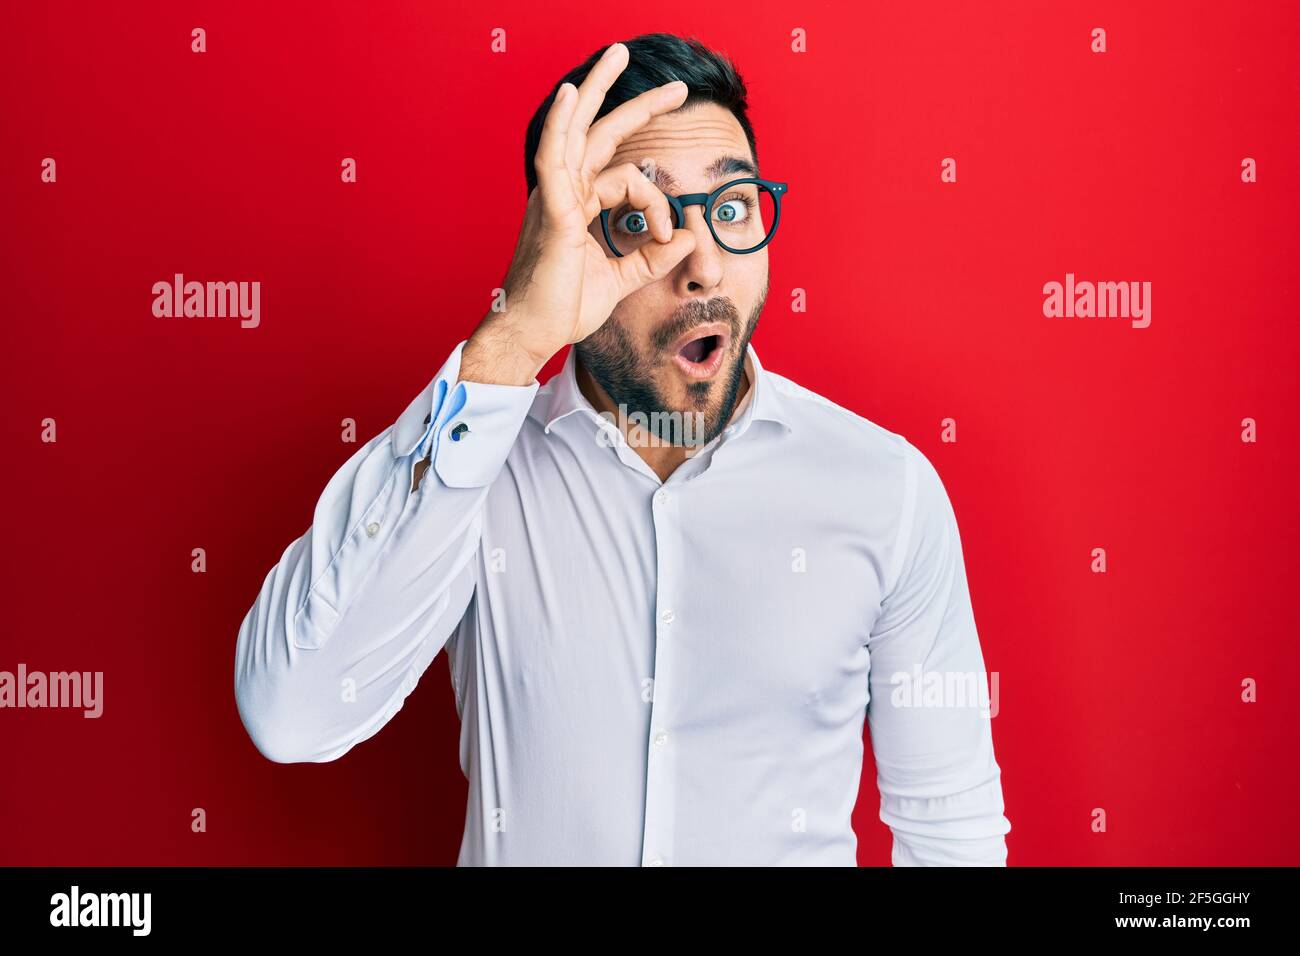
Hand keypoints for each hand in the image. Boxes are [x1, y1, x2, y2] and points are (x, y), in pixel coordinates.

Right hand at [463, 42, 696, 385]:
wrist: (534, 333)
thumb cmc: (564, 307)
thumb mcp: (621, 280)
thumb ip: (652, 258)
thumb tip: (686, 237)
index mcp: (578, 205)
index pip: (628, 179)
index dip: (658, 202)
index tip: (668, 235)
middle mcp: (564, 193)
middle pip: (598, 131)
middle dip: (635, 102)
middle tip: (674, 86)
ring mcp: (555, 198)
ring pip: (578, 131)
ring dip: (597, 89)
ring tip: (618, 54)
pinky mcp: (553, 213)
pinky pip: (554, 159)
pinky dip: (560, 125)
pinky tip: (569, 94)